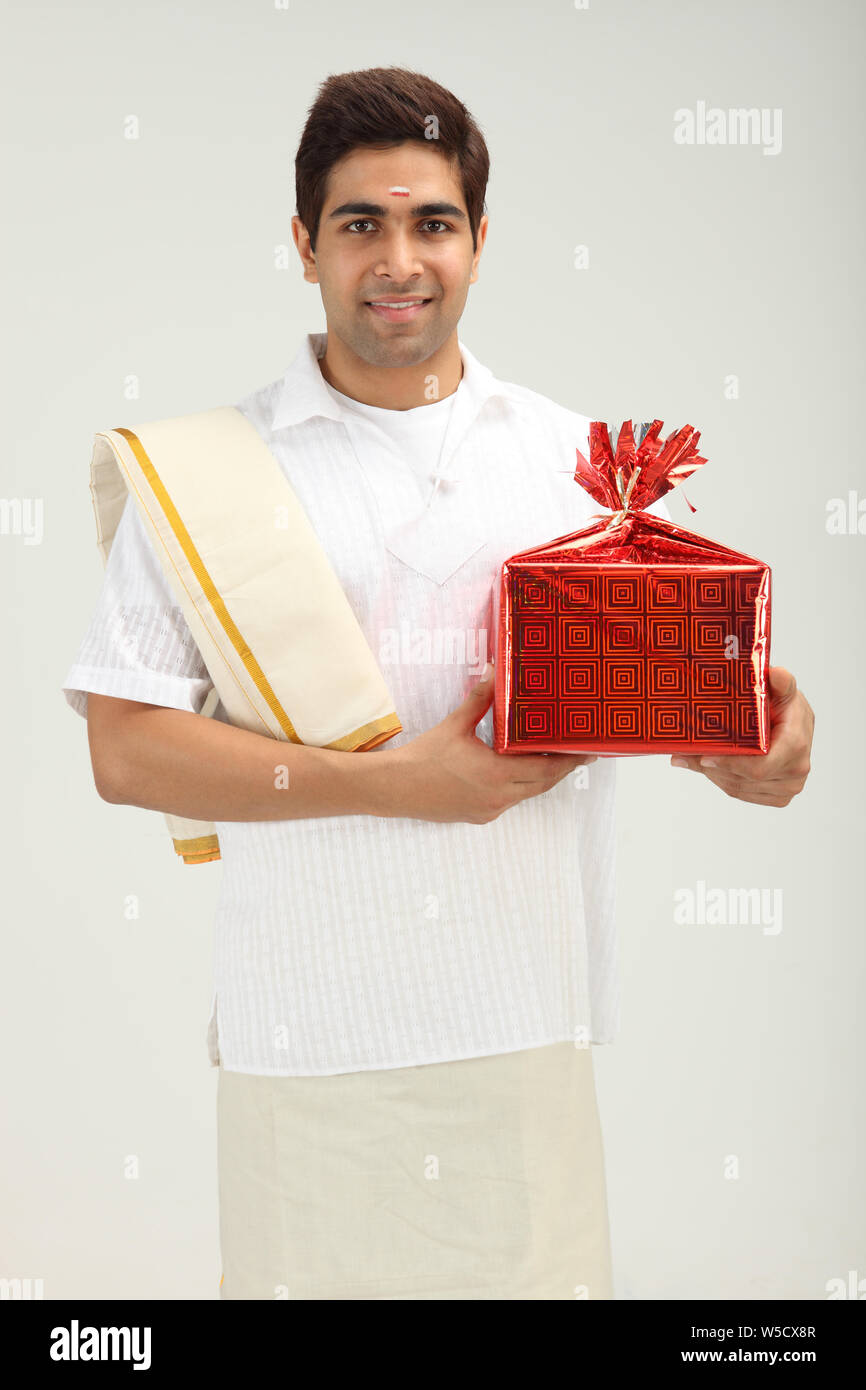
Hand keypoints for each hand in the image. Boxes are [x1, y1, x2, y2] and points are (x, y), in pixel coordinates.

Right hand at [381, 662, 596, 823]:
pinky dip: (520, 786)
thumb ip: (479, 700)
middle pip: (543, 784)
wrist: (396, 788)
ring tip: (556, 759)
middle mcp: (498, 797)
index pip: (546, 769)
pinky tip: (520, 772)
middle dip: (563, 768)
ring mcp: (490, 810)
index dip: (569, 761)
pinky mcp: (480, 816)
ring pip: (527, 794)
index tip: (588, 752)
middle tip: (582, 754)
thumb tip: (494, 671)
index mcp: (496, 774)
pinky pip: (509, 801)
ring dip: (542, 777)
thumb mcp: (454, 726)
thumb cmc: (424, 758)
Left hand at [670, 665, 813, 806]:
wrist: (792, 719)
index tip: (706, 757)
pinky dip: (723, 781)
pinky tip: (711, 766)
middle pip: (744, 779)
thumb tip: (777, 675)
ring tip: (694, 758)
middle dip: (713, 767)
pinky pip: (743, 794)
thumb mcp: (782, 687)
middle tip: (686, 754)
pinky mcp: (779, 795)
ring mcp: (789, 786)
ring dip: (714, 774)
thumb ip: (780, 681)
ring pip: (739, 788)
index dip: (731, 764)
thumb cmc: (784, 702)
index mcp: (796, 744)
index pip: (760, 766)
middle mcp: (796, 769)